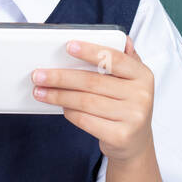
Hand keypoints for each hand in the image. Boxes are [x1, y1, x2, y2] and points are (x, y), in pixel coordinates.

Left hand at [31, 35, 154, 162]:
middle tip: (39, 75)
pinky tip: (60, 107)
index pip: (114, 59)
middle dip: (61, 78)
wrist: (135, 142)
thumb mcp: (131, 81)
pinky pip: (85, 120)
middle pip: (92, 82)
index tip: (68, 46)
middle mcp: (141, 95)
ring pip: (85, 101)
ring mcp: (133, 117)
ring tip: (40, 92)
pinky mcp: (120, 136)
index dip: (90, 51)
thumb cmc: (126, 105)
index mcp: (143, 75)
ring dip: (58, 96)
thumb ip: (124, 60)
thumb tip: (123, 39)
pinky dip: (69, 112)